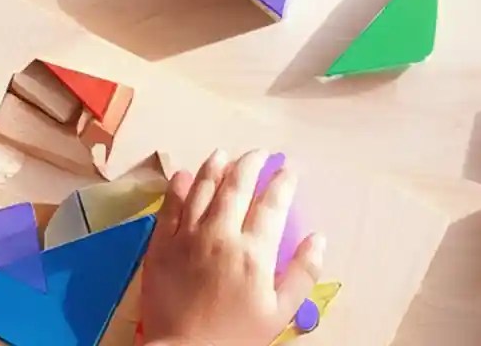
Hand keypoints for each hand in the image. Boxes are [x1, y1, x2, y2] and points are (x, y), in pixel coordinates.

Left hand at [142, 149, 324, 345]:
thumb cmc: (236, 336)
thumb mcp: (280, 312)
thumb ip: (303, 273)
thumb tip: (319, 238)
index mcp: (254, 251)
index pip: (272, 202)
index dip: (283, 181)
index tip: (290, 169)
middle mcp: (221, 234)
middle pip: (237, 185)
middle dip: (251, 163)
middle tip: (259, 153)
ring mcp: (187, 237)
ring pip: (202, 188)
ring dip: (215, 166)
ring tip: (223, 153)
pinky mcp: (161, 245)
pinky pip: (169, 207)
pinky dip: (178, 187)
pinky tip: (184, 174)